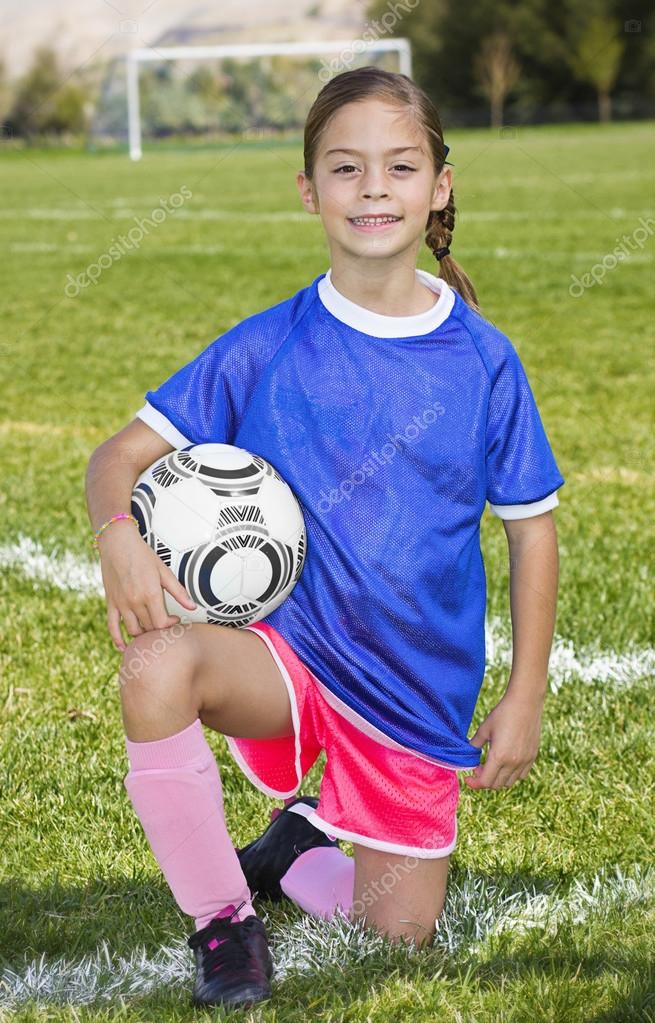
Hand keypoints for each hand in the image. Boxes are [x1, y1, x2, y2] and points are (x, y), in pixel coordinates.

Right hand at [97, 527, 196, 652]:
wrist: (117, 543)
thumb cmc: (142, 555)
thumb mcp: (164, 571)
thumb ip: (178, 591)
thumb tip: (192, 606)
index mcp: (151, 594)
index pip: (161, 623)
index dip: (170, 626)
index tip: (175, 620)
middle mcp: (135, 602)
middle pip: (149, 628)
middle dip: (159, 629)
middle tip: (165, 625)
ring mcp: (121, 604)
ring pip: (133, 630)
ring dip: (143, 635)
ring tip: (151, 631)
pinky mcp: (110, 603)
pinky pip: (112, 627)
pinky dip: (117, 640)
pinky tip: (123, 648)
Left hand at [463, 687, 544, 790]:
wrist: (525, 703)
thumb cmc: (502, 713)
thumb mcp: (484, 729)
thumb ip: (475, 745)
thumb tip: (468, 755)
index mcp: (499, 756)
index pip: (485, 782)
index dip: (475, 783)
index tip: (468, 778)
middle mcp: (513, 762)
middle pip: (496, 784)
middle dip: (484, 780)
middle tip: (478, 767)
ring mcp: (524, 761)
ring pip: (509, 782)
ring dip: (498, 779)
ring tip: (492, 765)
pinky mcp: (532, 757)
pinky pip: (521, 775)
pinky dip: (511, 775)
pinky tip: (506, 763)